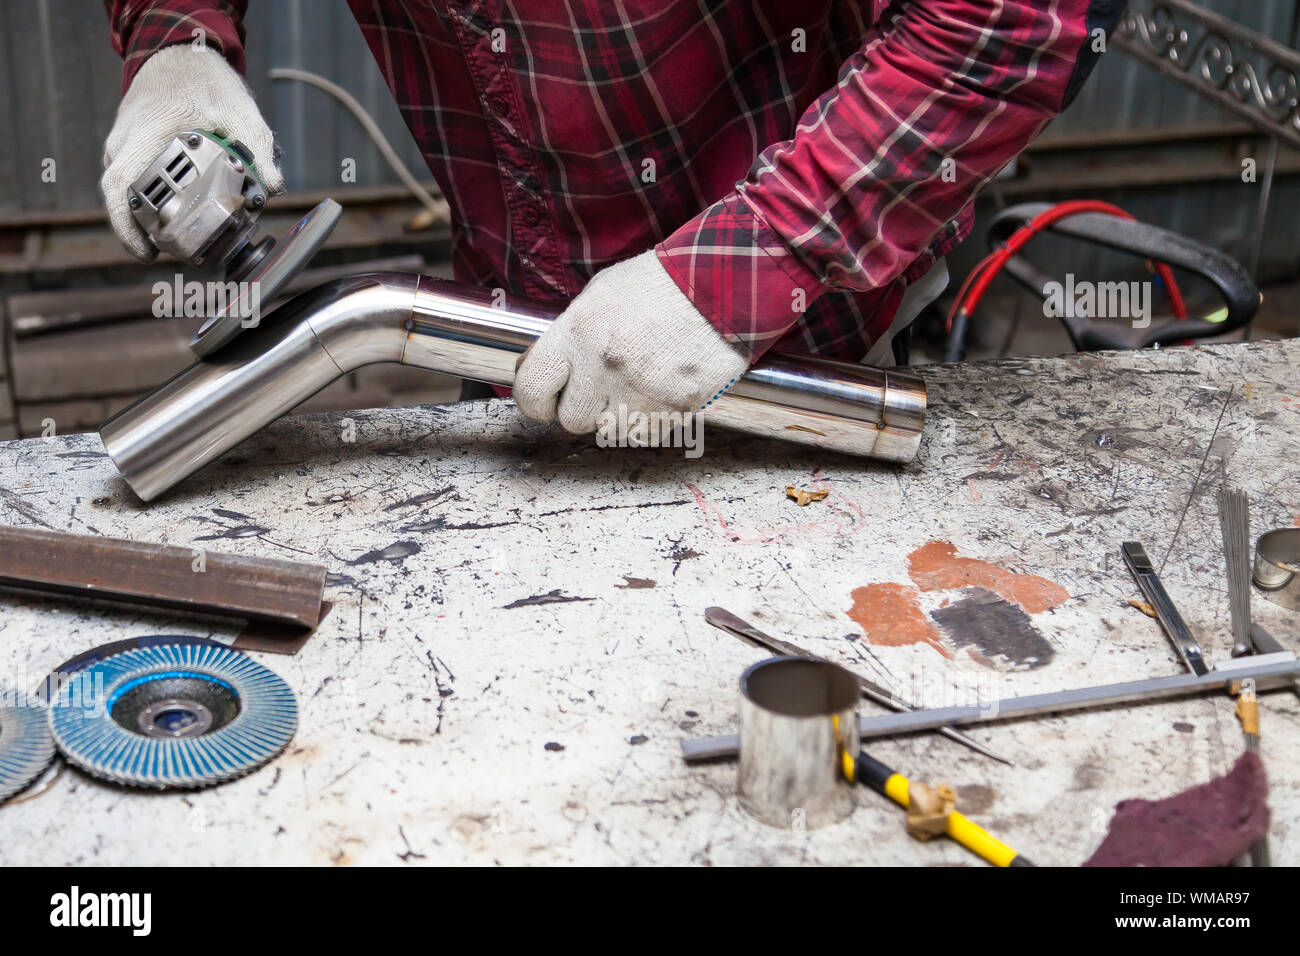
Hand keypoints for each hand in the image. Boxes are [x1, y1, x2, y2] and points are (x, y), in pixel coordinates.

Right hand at [100, 44, 284, 260]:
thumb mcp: (239, 110)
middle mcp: (125, 145)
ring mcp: (124, 147)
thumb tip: (274, 186)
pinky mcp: (131, 150)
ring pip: (129, 194)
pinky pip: (136, 184)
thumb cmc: (205, 80)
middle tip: (185, 254)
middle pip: (124, 201)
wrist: (180, 54)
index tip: (148, 252)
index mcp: (143, 136)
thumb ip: (257, 147)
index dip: (128, 226)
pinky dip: (154, 203)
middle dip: (149, 233)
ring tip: (187, 241)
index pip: (120, 189)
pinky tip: (182, 217)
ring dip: (152, 220)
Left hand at [514, 251, 748, 433]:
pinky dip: (650, 420)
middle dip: (583, 407)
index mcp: (578, 332)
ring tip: (636, 384)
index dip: (535, 402)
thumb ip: (571, 333)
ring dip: (618, 414)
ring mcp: (641, 390)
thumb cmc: (660, 285)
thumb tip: (551, 365)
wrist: (721, 285)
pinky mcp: (674, 408)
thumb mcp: (600, 293)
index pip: (531, 389)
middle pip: (572, 419)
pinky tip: (659, 391)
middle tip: (601, 387)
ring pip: (610, 431)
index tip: (545, 401)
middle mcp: (604, 366)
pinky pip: (646, 433)